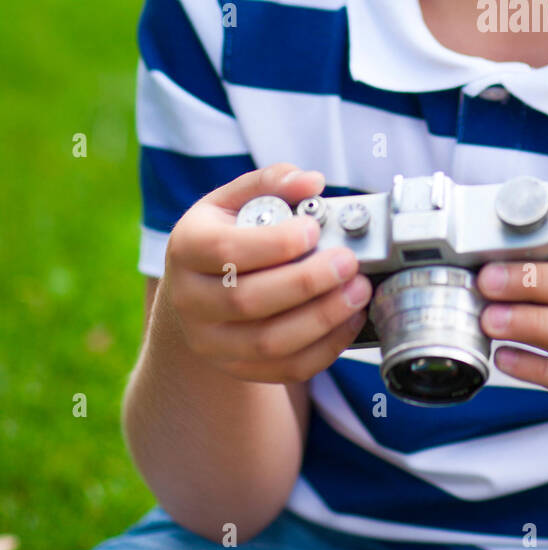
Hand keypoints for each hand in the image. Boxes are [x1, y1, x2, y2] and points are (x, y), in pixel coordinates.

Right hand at [159, 163, 372, 383]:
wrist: (196, 293)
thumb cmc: (224, 237)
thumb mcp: (235, 200)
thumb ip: (271, 183)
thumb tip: (310, 181)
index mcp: (187, 248)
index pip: (226, 251)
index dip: (275, 243)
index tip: (313, 229)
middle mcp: (190, 299)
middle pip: (248, 300)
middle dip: (307, 281)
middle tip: (349, 262)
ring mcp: (211, 341)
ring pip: (268, 342)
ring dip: (322, 318)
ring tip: (358, 291)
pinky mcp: (237, 369)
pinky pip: (286, 368)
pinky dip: (325, 348)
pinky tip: (349, 320)